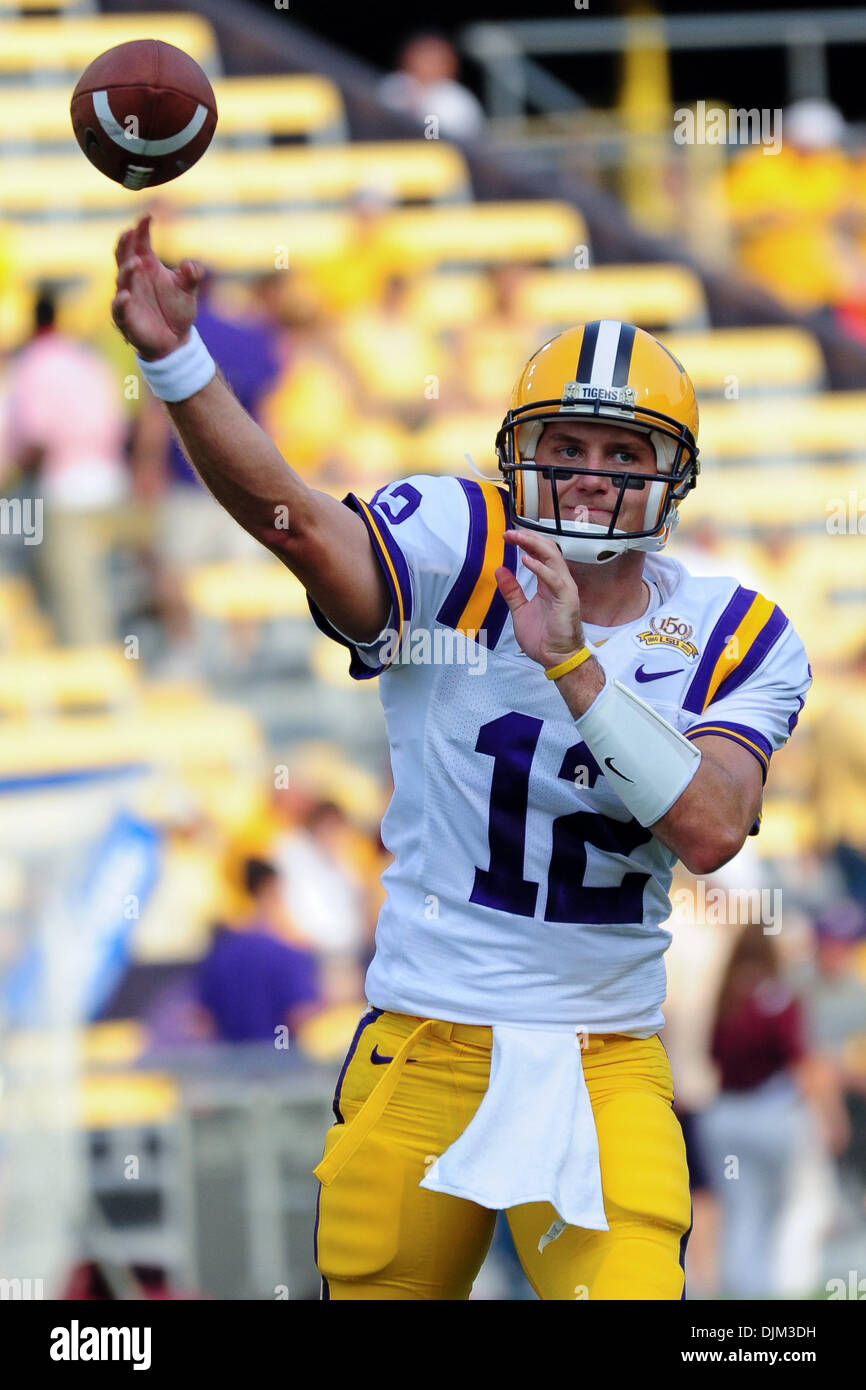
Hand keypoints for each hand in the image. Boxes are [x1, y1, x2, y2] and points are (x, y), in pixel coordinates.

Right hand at [111, 214, 204, 360]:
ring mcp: (128, 296)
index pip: (140, 241)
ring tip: (137, 262)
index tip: (148, 215)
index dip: (141, 228)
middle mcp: (134, 278)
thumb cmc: (178, 310)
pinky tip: (127, 295)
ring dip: (127, 270)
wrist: (175, 340)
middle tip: (130, 232)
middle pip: (123, 255)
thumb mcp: (189, 290)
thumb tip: (189, 265)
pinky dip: (121, 302)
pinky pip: (119, 309)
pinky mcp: (126, 318)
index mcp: (147, 265)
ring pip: (121, 279)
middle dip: (125, 243)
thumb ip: (192, 275)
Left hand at [495, 528, 583, 668]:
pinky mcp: (567, 599)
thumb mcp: (520, 610)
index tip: (509, 536)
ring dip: (534, 546)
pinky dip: (540, 568)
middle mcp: (559, 582)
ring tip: (518, 538)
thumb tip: (501, 571)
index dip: (526, 542)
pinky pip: (554, 579)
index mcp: (549, 583)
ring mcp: (564, 589)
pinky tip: (527, 560)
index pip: (540, 554)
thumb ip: (512, 591)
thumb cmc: (543, 638)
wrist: (555, 658)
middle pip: (548, 550)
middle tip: (510, 533)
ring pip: (553, 558)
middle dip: (529, 538)